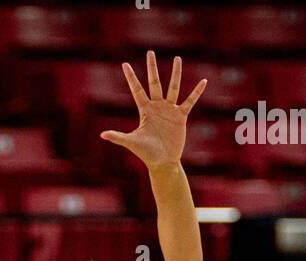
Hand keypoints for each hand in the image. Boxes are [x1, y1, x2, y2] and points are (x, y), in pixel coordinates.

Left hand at [101, 53, 206, 170]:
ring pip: (173, 87)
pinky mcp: (181, 116)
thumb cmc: (146, 154)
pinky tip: (204, 82)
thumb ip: (118, 137)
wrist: (163, 162)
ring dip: (175, 73)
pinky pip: (190, 101)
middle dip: (152, 68)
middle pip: (154, 83)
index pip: (137, 90)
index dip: (131, 77)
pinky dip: (197, 92)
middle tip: (150, 52)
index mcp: (145, 110)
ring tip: (177, 58)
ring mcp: (169, 110)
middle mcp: (157, 107)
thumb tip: (102, 135)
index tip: (125, 64)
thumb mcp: (132, 142)